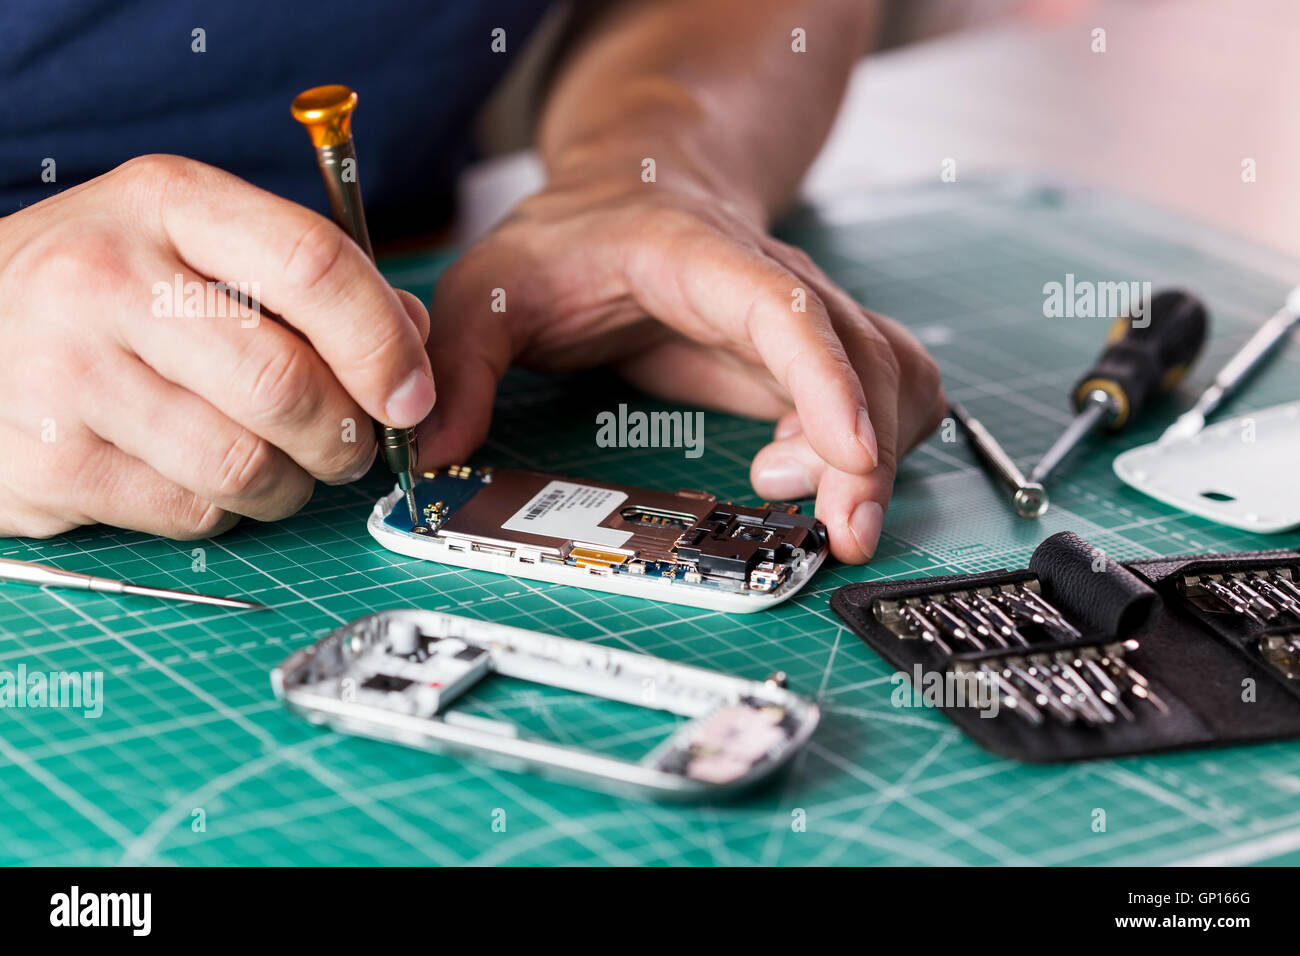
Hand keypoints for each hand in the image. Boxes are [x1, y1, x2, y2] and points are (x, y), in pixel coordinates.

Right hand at [0, 155, 433, 537]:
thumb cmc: (106, 293)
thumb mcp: (196, 245)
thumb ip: (309, 284)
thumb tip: (411, 346)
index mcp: (166, 203)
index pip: (313, 265)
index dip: (384, 343)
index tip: (412, 395)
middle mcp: (106, 278)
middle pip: (285, 383)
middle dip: (346, 436)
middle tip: (350, 446)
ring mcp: (66, 373)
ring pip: (244, 464)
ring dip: (289, 484)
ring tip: (276, 465)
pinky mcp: (47, 463)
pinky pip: (191, 511)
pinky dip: (223, 510)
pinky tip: (198, 475)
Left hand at [422, 173, 944, 562]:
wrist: (634, 190)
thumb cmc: (567, 243)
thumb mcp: (489, 288)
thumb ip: (461, 360)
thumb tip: (432, 448)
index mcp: (699, 258)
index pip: (787, 312)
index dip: (827, 384)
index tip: (849, 458)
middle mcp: (774, 284)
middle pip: (866, 361)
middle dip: (868, 457)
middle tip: (832, 534)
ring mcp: (808, 320)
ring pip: (898, 380)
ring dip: (878, 457)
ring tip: (803, 506)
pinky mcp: (816, 357)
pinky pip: (888, 397)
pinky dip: (877, 450)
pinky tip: (808, 483)